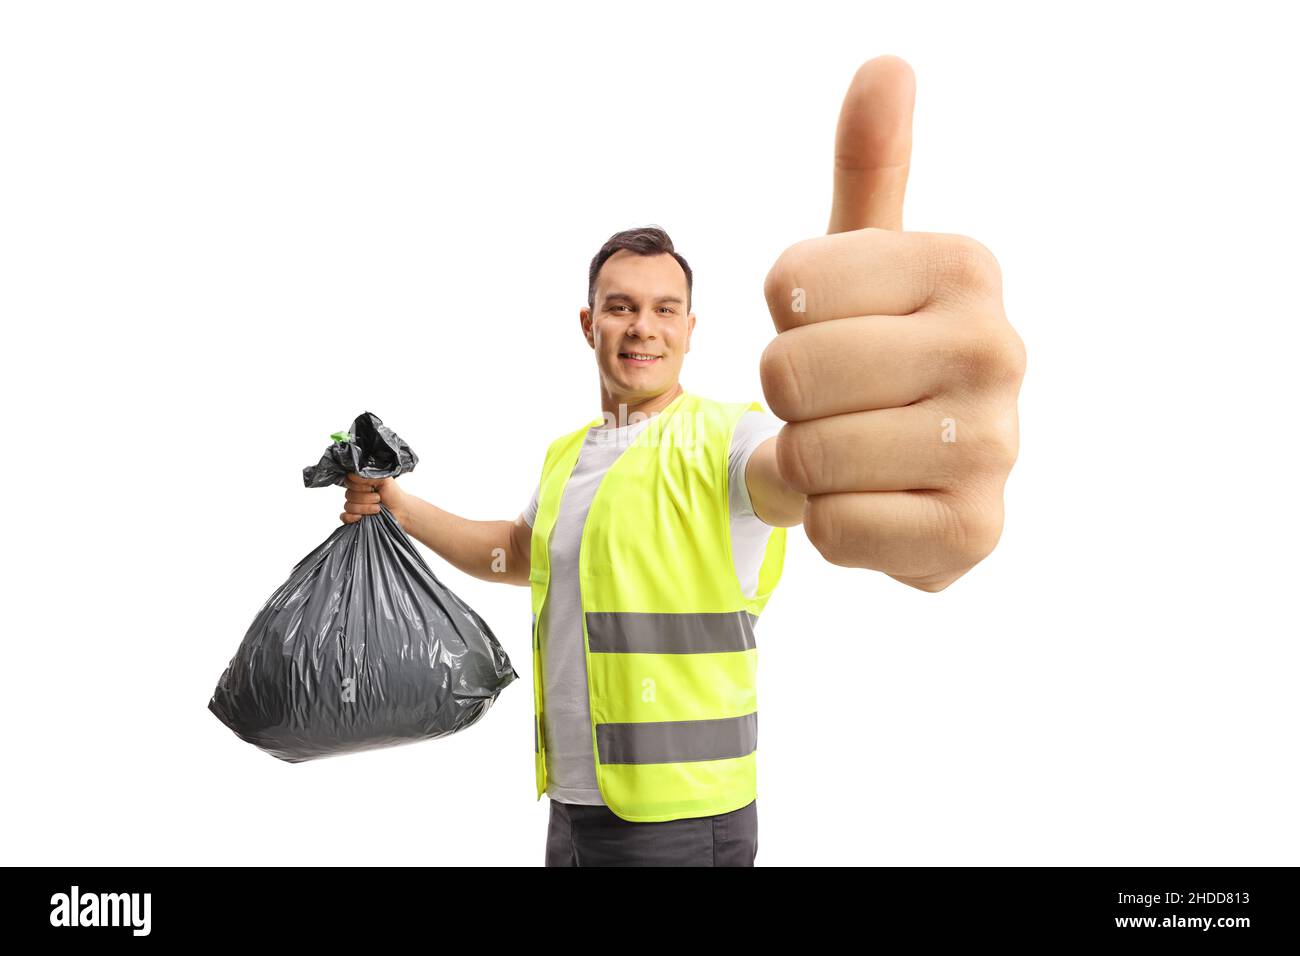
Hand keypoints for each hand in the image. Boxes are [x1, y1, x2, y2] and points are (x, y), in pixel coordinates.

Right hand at [341, 473, 407, 527]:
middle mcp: (355, 493)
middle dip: (365, 498)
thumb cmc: (393, 493)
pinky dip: (351, 517)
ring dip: (364, 508)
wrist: (401, 510)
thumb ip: (368, 475)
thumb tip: (353, 475)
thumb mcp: (383, 479)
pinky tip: (361, 517)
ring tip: (378, 508)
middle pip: (348, 495)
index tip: (372, 487)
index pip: (348, 481)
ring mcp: (354, 506)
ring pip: (348, 506)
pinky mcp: (355, 518)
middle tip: (378, 498)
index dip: (359, 485)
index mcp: (360, 482)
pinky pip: (344, 517)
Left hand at [759, 56, 1025, 590]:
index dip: (785, 319)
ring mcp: (997, 447)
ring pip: (808, 455)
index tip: (834, 328)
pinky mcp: (975, 532)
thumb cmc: (877, 350)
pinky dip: (828, 525)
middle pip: (789, 372)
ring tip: (852, 454)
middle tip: (836, 402)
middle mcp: (998, 348)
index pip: (787, 285)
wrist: (920, 471)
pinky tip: (875, 505)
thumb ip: (868, 169)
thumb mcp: (866, 261)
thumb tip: (886, 67)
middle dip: (788, 400)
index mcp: (966, 265)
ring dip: (802, 466)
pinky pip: (832, 528)